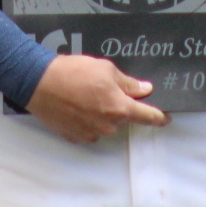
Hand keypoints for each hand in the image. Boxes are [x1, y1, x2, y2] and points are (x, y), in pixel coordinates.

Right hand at [24, 55, 168, 143]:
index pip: (147, 116)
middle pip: (122, 117)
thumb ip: (128, 83)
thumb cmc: (74, 72)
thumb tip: (145, 90)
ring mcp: (90, 134)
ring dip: (100, 112)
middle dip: (117, 105)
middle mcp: (108, 126)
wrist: (40, 83)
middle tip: (101, 89)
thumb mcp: (106, 70)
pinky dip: (86, 119)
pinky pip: (88, 129)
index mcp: (119, 108)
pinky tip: (75, 105)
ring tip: (84, 95)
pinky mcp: (75, 137)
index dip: (159, 117)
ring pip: (104, 124)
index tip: (166, 119)